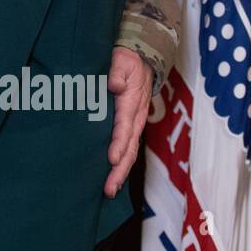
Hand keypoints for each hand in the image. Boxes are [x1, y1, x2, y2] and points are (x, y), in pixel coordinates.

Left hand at [104, 47, 152, 198]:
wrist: (142, 60)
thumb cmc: (128, 61)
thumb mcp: (122, 59)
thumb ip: (118, 71)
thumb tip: (115, 84)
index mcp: (132, 103)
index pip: (125, 126)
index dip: (119, 143)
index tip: (112, 158)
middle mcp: (136, 118)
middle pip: (129, 148)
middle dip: (120, 169)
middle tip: (108, 188)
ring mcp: (134, 124)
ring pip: (129, 153)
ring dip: (120, 172)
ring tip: (109, 190)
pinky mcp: (130, 127)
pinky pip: (126, 148)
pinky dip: (120, 165)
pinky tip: (110, 177)